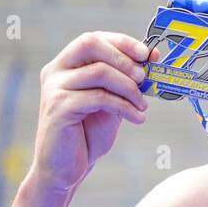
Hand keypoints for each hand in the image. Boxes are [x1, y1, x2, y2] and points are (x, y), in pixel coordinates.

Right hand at [30, 32, 154, 192]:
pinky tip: (137, 118)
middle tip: (144, 77)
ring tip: (142, 105)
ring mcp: (54, 89)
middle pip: (91, 44)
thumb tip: (153, 55)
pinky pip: (99, 97)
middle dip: (124, 58)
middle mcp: (56, 72)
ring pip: (99, 71)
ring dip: (129, 87)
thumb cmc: (89, 132)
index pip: (94, 38)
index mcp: (66, 64)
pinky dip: (125, 106)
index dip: (123, 42)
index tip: (148, 54)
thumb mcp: (112, 99)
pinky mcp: (58, 108)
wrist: (66, 168)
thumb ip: (126, 78)